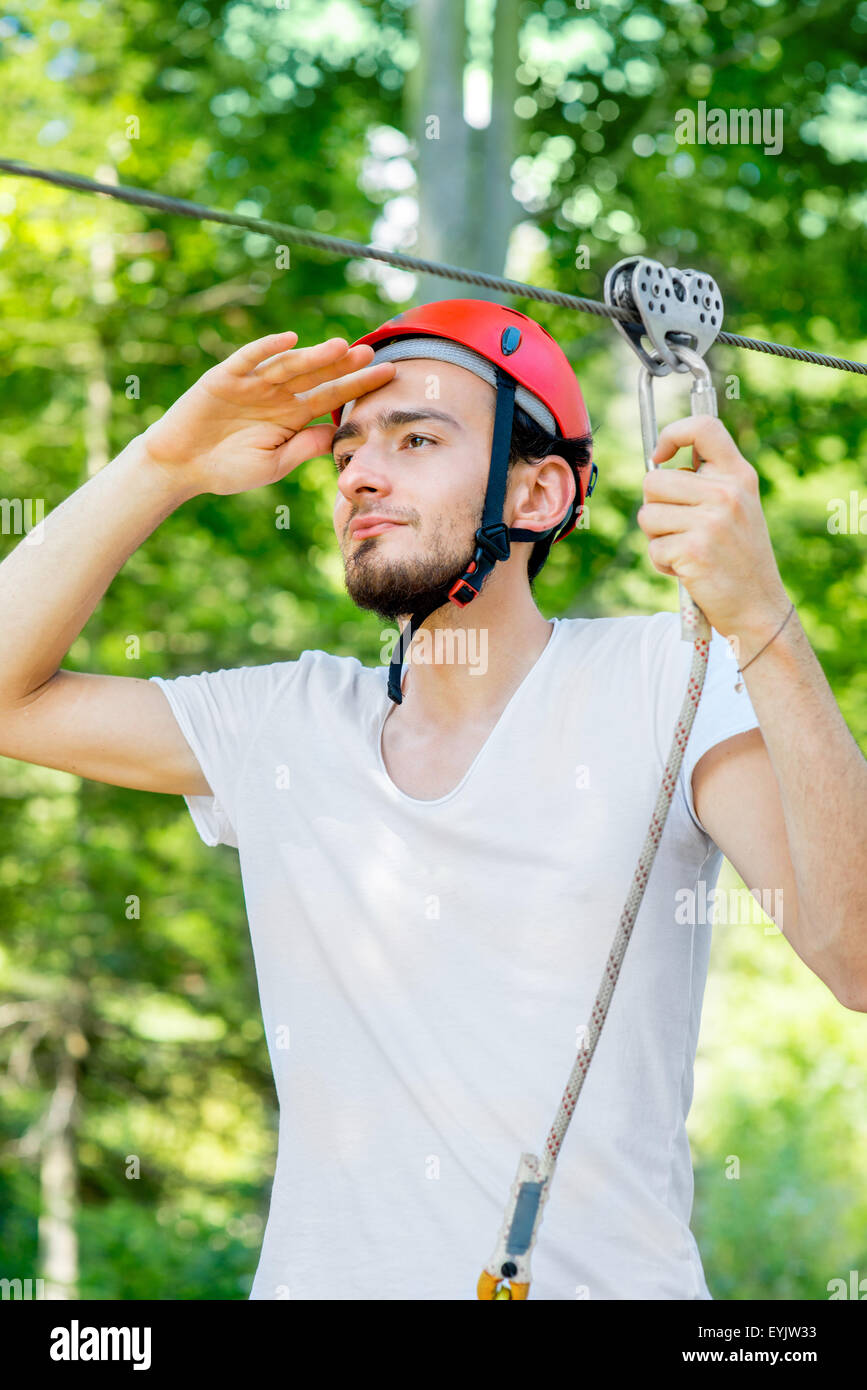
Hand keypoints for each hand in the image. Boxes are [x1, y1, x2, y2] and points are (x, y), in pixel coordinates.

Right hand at [140, 331, 395, 496]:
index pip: (332, 397)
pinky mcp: (225, 378)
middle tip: (372, 354)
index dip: (358, 386)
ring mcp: (252, 384)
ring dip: (314, 356)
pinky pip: (249, 359)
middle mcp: (276, 395)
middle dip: (343, 366)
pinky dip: (267, 348)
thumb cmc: (228, 469)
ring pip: (289, 365)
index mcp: (291, 415)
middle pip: (317, 376)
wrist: (181, 467)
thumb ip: (304, 447)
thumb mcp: (274, 464)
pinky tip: (290, 340)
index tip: (388, 376)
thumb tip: (337, 434)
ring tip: (341, 347)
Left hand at [637, 414, 790, 654]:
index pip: (703, 428)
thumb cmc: (738, 560)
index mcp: (739, 475)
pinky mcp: (695, 550)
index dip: (672, 434)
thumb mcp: (737, 509)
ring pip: (647, 515)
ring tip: (686, 552)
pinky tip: (687, 571)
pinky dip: (662, 564)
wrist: (759, 608)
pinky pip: (653, 548)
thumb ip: (707, 484)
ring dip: (657, 538)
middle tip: (678, 529)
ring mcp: (711, 521)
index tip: (659, 455)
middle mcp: (726, 492)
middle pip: (653, 480)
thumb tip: (657, 465)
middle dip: (655, 507)